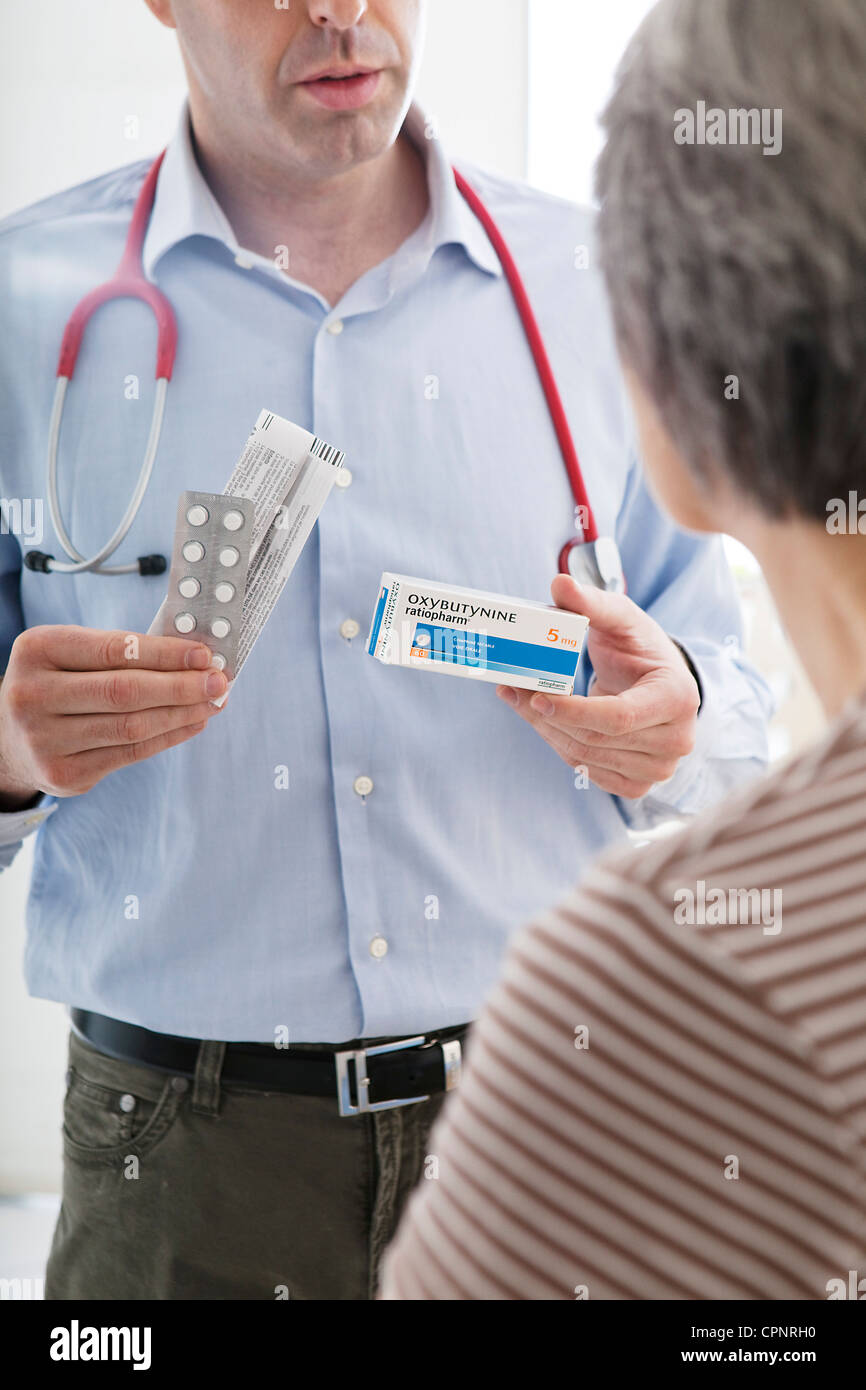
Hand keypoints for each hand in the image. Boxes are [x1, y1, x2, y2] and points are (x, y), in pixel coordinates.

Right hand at [0, 626, 226, 804]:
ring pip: (132, 727)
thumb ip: (122, 652)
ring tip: (212, 703)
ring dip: (182, 714)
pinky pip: (129, 754)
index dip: (166, 654)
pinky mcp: (64, 774)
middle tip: (220, 682)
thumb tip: (194, 659)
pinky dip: (168, 737)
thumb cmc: (55, 683)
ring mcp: (45, 740)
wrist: (8, 737)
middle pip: (125, 692)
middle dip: (182, 686)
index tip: (204, 655)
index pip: (115, 650)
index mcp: (37, 650)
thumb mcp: (71, 654)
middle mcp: (33, 695)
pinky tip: (192, 723)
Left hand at [496, 574, 699, 798]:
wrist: (658, 681)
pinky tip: (544, 719)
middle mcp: (677, 740)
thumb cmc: (640, 647)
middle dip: (546, 715)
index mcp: (678, 698)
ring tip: (519, 697)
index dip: (573, 711)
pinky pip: (586, 768)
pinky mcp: (639, 784)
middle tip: (512, 687)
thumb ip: (591, 603)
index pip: (618, 717)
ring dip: (545, 729)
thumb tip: (559, 584)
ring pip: (585, 756)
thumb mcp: (620, 619)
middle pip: (595, 738)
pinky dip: (559, 743)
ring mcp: (660, 769)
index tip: (535, 697)